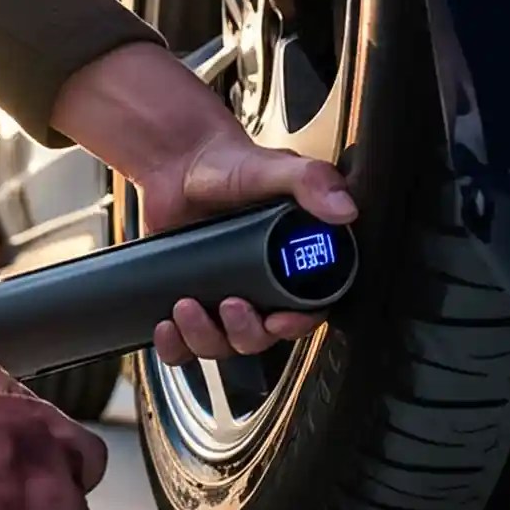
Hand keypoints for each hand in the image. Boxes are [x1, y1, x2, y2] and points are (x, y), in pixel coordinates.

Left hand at [50, 43, 357, 365]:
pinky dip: (175, 347)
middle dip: (245, 332)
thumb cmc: (233, 165)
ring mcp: (224, 300)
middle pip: (260, 338)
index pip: (305, 313)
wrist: (180, 162)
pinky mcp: (191, 304)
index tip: (278, 320)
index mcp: (291, 267)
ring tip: (185, 306)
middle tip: (230, 304)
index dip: (295, 325)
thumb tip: (344, 209)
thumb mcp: (277, 169)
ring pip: (223, 346)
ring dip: (205, 338)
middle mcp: (261, 290)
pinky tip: (165, 327)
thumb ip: (313, 183)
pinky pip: (185, 346)